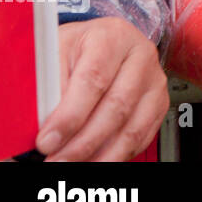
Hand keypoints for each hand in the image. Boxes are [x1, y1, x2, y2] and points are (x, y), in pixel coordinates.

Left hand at [35, 17, 167, 160]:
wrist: (102, 43)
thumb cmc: (78, 49)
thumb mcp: (55, 53)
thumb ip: (49, 85)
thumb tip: (42, 123)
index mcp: (112, 37)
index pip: (93, 80)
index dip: (69, 116)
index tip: (47, 141)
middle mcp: (141, 56)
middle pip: (116, 107)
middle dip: (83, 142)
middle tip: (57, 160)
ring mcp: (154, 81)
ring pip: (132, 128)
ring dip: (100, 155)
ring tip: (73, 165)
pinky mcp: (159, 103)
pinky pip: (141, 137)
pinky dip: (116, 155)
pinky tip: (94, 160)